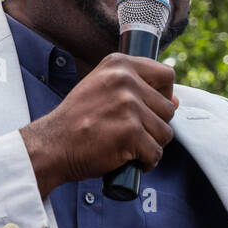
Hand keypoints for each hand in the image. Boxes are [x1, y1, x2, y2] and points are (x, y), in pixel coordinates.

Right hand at [19, 53, 179, 198]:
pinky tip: (127, 160)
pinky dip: (145, 162)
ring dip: (149, 145)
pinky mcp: (130, 132)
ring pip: (165, 133)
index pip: (166, 75)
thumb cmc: (77, 121)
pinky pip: (156, 153)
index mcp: (119, 64)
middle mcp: (125, 80)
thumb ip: (136, 88)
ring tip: (126, 146)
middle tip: (128, 133)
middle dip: (154, 126)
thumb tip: (175, 101)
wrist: (52, 145)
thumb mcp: (102, 89)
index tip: (147, 109)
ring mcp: (128, 106)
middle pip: (168, 109)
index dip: (163, 96)